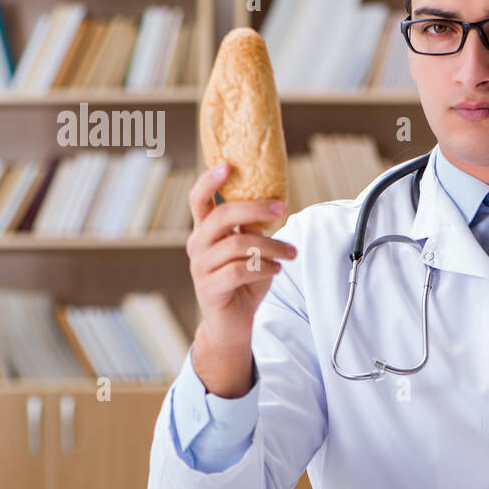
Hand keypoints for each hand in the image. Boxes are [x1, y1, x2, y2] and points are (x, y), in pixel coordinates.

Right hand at [186, 162, 296, 347]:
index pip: (199, 200)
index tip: (227, 165)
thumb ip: (253, 230)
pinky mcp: (209, 288)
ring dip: (272, 247)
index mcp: (205, 232)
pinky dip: (264, 268)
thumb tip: (270, 207)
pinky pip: (240, 270)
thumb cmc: (243, 283)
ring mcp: (200, 268)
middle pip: (222, 217)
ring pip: (238, 245)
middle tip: (282, 209)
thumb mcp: (251, 251)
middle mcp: (198, 246)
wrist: (232, 323)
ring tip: (290, 254)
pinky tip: (276, 269)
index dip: (210, 181)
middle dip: (255, 209)